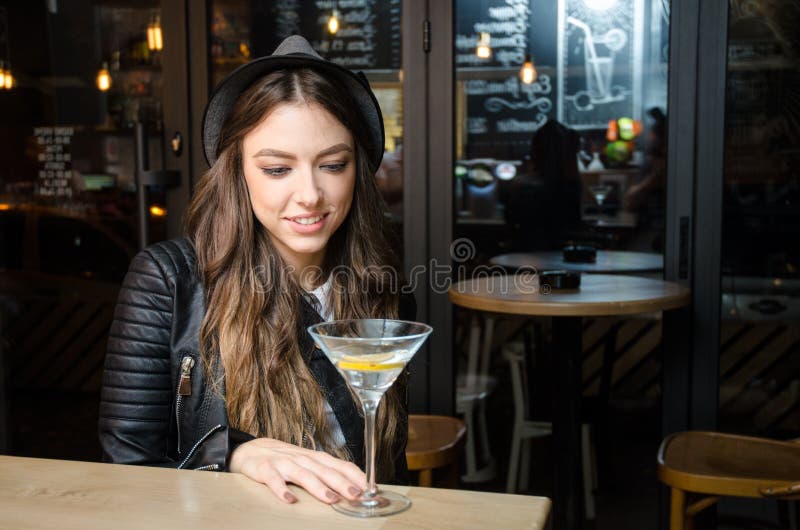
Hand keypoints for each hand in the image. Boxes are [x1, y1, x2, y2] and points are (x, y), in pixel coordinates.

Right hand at [229, 438, 365, 504]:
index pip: (341, 465)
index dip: (355, 476)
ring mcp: (284, 463)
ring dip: (318, 487)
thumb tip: (354, 488)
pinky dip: (281, 489)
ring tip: (330, 499)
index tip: (370, 488)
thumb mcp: (309, 465)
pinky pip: (274, 480)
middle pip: (325, 471)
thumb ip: (328, 475)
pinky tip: (289, 500)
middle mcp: (303, 459)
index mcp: (316, 459)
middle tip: (356, 495)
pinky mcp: (266, 469)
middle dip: (342, 483)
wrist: (251, 451)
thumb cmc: (286, 461)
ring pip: (304, 475)